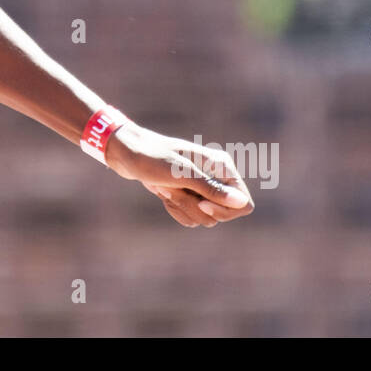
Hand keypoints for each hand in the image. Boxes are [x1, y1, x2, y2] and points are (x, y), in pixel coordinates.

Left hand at [104, 123, 253, 227]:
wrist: (127, 153)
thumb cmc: (152, 157)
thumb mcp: (182, 174)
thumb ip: (213, 190)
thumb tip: (243, 203)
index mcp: (222, 167)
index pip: (243, 203)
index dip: (224, 209)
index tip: (201, 203)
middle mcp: (216, 177)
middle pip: (222, 214)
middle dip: (195, 207)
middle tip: (174, 188)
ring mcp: (202, 187)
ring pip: (204, 218)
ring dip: (181, 206)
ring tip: (163, 187)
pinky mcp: (188, 195)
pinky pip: (190, 217)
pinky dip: (174, 209)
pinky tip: (161, 192)